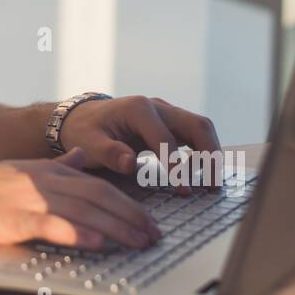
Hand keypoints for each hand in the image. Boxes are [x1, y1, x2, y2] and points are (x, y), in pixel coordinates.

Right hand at [0, 148, 162, 250]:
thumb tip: (80, 158)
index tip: (148, 219)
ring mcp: (31, 198)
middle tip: (155, 234)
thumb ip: (55, 166)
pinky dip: (79, 233)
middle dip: (132, 216)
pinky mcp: (15, 217)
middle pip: (100, 196)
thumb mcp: (21, 169)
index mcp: (48, 171)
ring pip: (85, 210)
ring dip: (117, 226)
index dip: (127, 202)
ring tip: (140, 241)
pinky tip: (99, 242)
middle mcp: (45, 181)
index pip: (98, 184)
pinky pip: (54, 225)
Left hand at [59, 95, 222, 193]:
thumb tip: (131, 163)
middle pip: (196, 125)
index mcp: (138, 109)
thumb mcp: (88, 143)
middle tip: (214, 184)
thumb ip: (109, 153)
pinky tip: (204, 173)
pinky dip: (203, 151)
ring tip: (214, 182)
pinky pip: (193, 134)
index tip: (184, 188)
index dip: (177, 165)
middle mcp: (157, 106)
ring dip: (211, 152)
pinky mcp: (168, 123)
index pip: (166, 139)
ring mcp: (165, 113)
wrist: (79, 118)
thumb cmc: (83, 131)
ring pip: (200, 127)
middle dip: (210, 154)